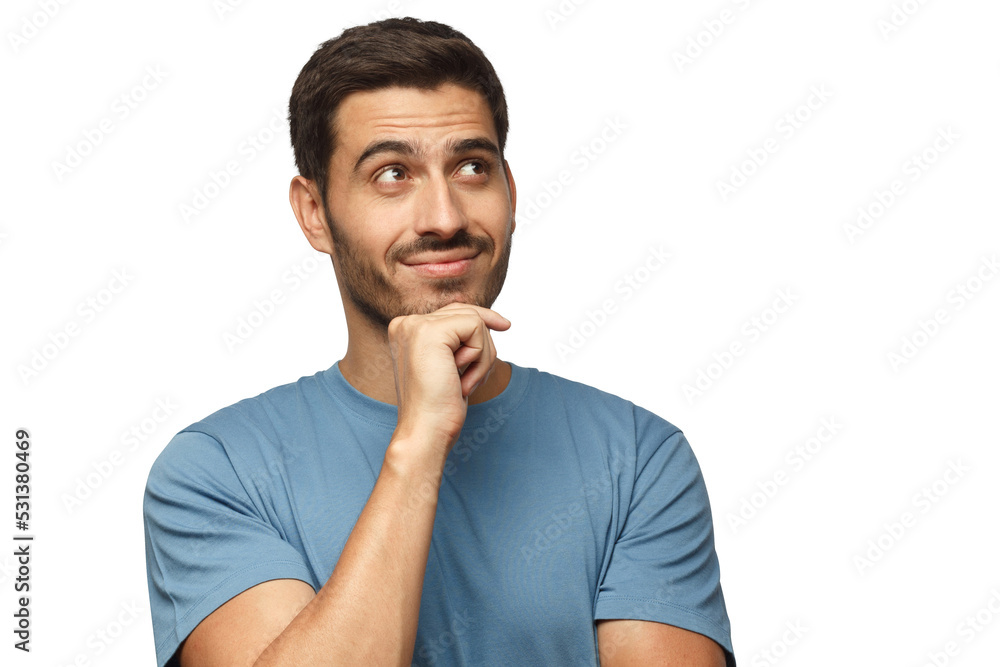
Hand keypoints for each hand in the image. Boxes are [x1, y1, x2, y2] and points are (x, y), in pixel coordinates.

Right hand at [387, 302, 509, 456]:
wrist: (425, 432)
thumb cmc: (438, 408)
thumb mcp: (450, 366)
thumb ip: (459, 341)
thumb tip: (491, 320)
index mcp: (405, 331)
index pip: (453, 311)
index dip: (482, 320)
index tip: (505, 326)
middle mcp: (406, 324)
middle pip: (466, 312)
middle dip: (483, 346)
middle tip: (470, 380)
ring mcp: (415, 325)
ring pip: (475, 321)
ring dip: (482, 358)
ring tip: (462, 384)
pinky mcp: (429, 331)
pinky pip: (476, 327)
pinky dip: (480, 358)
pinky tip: (462, 381)